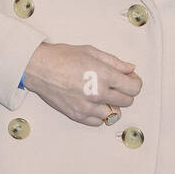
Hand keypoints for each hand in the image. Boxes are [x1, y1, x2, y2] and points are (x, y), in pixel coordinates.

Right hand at [22, 42, 141, 126]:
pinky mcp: (77, 115)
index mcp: (103, 75)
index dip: (135, 83)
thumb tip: (130, 69)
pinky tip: (94, 103)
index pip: (133, 88)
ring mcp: (87, 107)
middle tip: (117, 85)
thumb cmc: (62, 57)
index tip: (131, 80)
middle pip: (127, 102)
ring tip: (103, 95)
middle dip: (125, 93)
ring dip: (112, 105)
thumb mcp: (91, 52)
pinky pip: (98, 122)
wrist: (39, 68)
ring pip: (113, 114)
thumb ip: (114, 62)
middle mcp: (97, 93)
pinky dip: (99, 114)